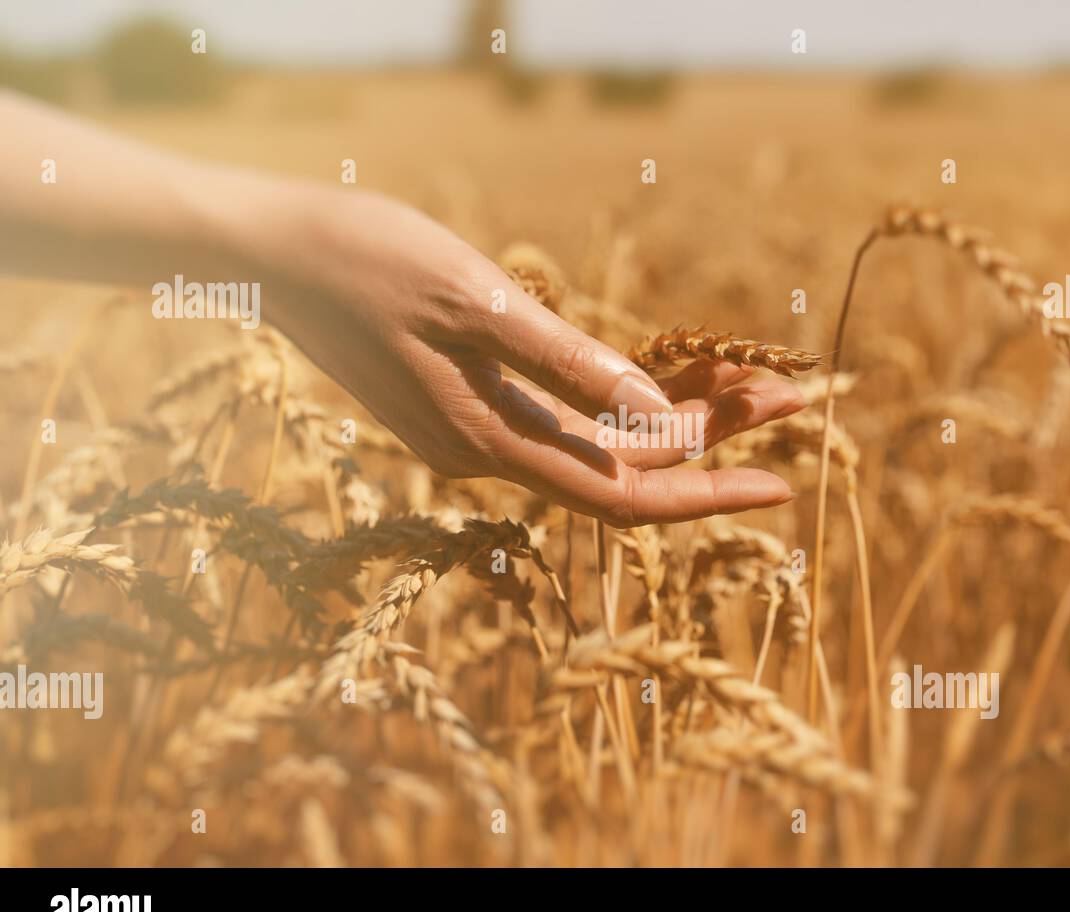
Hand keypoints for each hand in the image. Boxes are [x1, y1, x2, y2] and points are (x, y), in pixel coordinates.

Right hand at [242, 187, 803, 526]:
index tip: (780, 488)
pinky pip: (567, 416)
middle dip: (712, 436)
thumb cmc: (369, 262)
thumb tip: (657, 420)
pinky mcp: (468, 403)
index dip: (708, 494)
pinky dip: (623, 397)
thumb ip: (569, 367)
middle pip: (624, 464)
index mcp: (491, 440)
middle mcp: (490, 452)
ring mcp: (477, 432)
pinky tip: (668, 370)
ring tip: (752, 379)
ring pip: (599, 440)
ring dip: (675, 414)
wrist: (274, 254)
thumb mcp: (479, 305)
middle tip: (789, 397)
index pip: (624, 494)